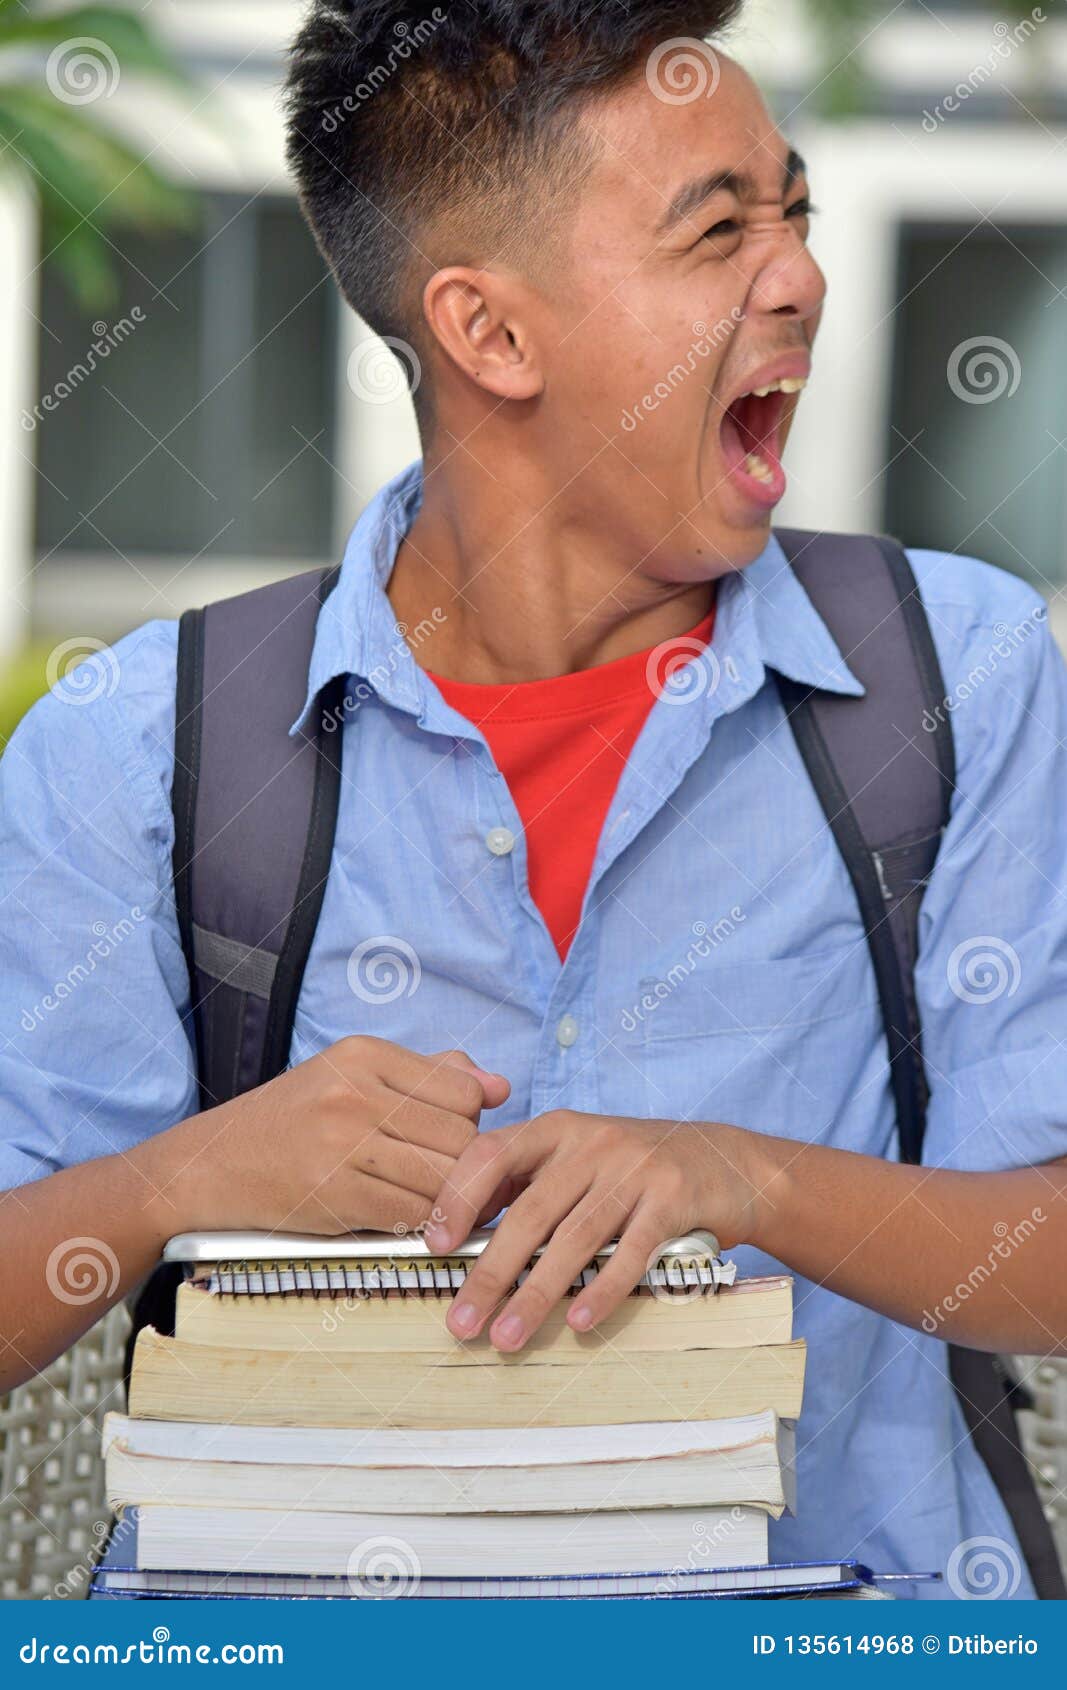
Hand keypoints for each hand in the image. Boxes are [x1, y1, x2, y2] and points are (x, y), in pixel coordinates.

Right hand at [151, 1037, 509, 1237]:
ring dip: (448, 1200)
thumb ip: (430, 1075)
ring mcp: (343, 1144)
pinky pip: (411, 1215)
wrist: (209, 1167)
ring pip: (443, 1179)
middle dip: (465, 1166)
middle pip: (462, 1138)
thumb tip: (500, 1087)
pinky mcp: (333, 1196)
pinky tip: (404, 1219)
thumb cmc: (290, 1121)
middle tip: (448, 1180)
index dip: (474, 1125)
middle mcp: (355, 1092)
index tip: (456, 1144)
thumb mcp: (352, 1076)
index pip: (466, 1092)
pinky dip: (419, 1223)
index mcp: (364, 1054)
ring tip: (433, 1202)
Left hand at [425, 1111, 760, 1350]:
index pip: (492, 1154)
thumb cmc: (635, 1167)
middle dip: (490, 1272)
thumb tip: (459, 1223)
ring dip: (536, 1294)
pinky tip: (580, 1321)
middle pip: (530, 1212)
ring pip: (574, 1238)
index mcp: (557, 1129)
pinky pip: (631, 1252)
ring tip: (508, 1336)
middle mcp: (592, 1143)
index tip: (437, 1245)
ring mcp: (635, 1169)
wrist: (727, 1160)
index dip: (459, 1197)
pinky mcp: (673, 1199)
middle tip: (461, 1321)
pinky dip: (603, 1290)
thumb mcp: (578, 1155)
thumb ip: (525, 1180)